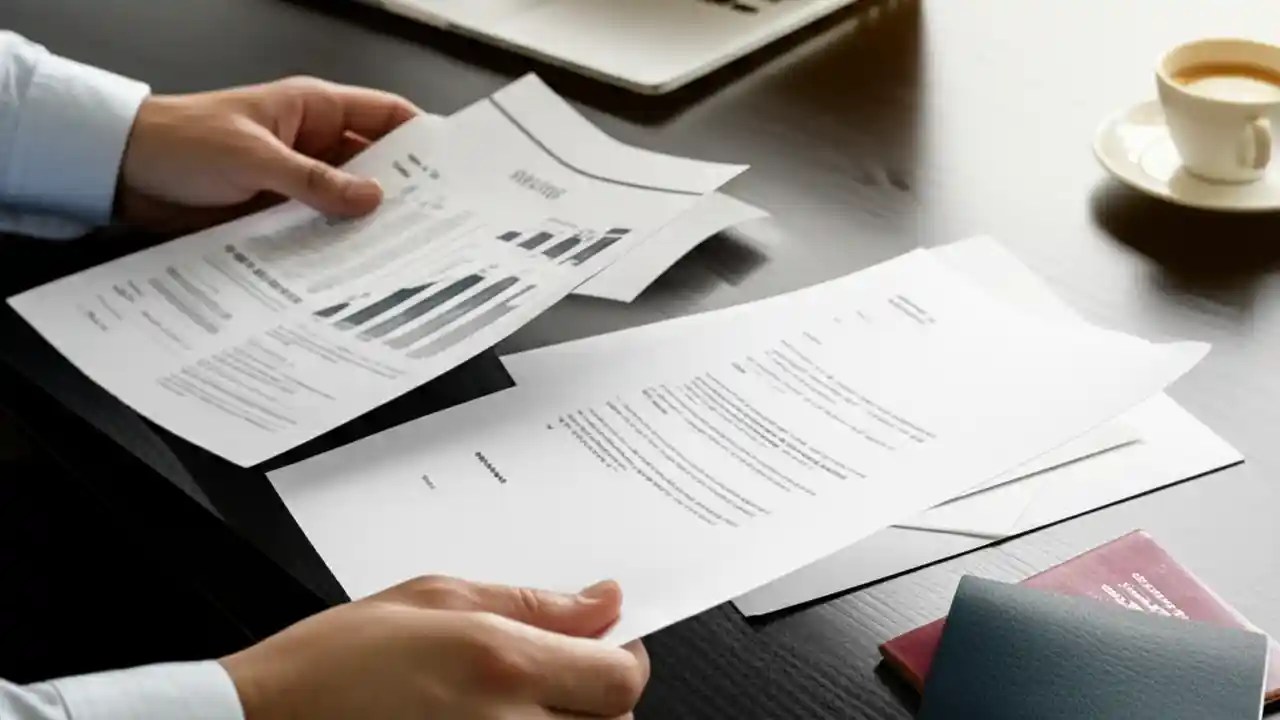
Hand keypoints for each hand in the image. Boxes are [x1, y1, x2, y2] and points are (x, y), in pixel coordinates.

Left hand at [117, 76, 421, 231]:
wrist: (121, 172)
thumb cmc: (179, 142)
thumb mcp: (253, 158)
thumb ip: (314, 182)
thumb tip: (371, 199)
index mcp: (313, 109)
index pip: (385, 114)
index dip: (421, 137)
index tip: (451, 168)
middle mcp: (313, 143)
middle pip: (375, 165)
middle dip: (402, 191)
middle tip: (433, 222)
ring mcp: (297, 180)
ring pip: (349, 201)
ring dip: (366, 223)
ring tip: (399, 251)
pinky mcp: (278, 212)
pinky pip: (319, 227)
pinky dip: (334, 244)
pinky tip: (352, 264)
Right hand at [219, 576, 649, 719]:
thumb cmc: (331, 664)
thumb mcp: (432, 598)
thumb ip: (532, 602)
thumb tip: (603, 602)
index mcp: (500, 664)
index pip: (620, 677)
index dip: (623, 659)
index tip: (604, 647)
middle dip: (596, 695)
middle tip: (557, 673)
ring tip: (516, 703)